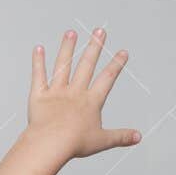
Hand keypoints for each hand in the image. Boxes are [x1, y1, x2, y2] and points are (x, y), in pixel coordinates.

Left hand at [27, 27, 140, 160]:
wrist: (50, 144)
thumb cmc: (74, 143)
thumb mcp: (102, 141)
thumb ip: (121, 136)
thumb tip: (137, 137)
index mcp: (91, 101)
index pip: (107, 78)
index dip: (116, 64)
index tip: (122, 52)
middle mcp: (75, 92)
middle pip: (86, 65)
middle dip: (94, 47)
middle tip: (99, 31)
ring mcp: (57, 92)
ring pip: (63, 65)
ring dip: (67, 48)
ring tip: (70, 33)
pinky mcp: (39, 95)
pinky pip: (38, 75)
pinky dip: (38, 62)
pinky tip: (38, 48)